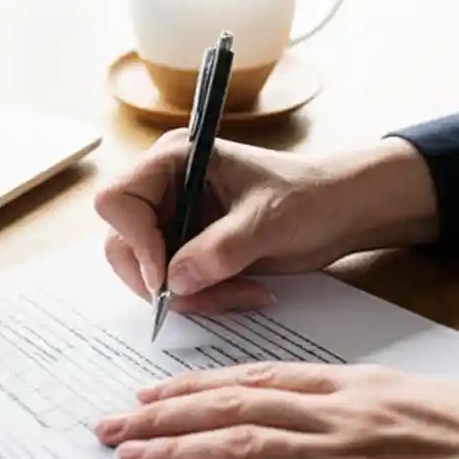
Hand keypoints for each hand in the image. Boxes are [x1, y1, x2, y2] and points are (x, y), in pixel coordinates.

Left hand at [92, 362, 458, 458]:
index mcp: (357, 387)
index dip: (192, 386)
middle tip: (108, 424)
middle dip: (162, 415)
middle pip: (232, 408)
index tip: (147, 392)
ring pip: (244, 448)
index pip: (255, 379)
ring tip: (127, 456)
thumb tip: (304, 419)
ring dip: (176, 453)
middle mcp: (345, 416)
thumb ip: (357, 409)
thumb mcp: (419, 407)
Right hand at [93, 134, 438, 312]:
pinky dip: (200, 298)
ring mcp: (171, 218)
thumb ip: (220, 250)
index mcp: (173, 160)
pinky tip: (240, 291)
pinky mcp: (183, 247)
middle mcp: (162, 187)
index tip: (168, 277)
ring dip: (187, 294)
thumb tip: (174, 282)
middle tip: (204, 296)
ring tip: (239, 294)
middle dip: (161, 279)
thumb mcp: (268, 222)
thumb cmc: (310, 198)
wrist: (340, 212)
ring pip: (144, 271)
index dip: (136, 241)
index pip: (117, 200)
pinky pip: (170, 284)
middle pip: (122, 243)